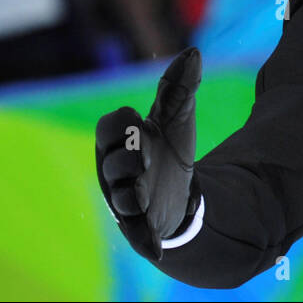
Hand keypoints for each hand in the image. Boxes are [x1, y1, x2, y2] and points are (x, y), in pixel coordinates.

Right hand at [95, 48, 201, 261]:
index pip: (109, 126)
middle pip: (111, 160)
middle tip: (144, 154)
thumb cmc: (167, 151)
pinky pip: (136, 232)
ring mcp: (125, 198)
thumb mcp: (176, 119)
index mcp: (120, 139)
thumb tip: (193, 52)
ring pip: (121, 196)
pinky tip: (156, 250)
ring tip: (144, 193)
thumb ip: (179, 88)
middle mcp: (116, 169)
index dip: (122, 123)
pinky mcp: (139, 223)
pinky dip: (144, 240)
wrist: (179, 193)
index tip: (140, 119)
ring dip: (132, 193)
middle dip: (126, 156)